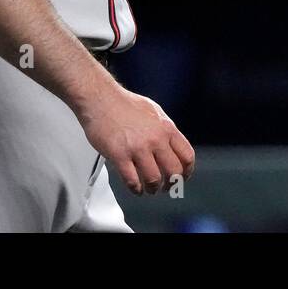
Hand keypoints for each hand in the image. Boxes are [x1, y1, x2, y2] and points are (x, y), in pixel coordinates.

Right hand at [81, 77, 195, 195]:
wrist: (101, 99)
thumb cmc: (124, 103)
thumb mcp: (154, 112)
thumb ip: (164, 129)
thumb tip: (172, 146)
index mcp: (166, 128)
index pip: (187, 156)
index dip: (187, 171)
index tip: (183, 177)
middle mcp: (155, 139)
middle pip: (174, 172)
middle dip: (171, 184)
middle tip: (166, 188)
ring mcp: (137, 148)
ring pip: (154, 179)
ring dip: (153, 189)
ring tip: (149, 189)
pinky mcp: (119, 155)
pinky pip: (132, 180)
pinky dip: (136, 189)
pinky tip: (135, 188)